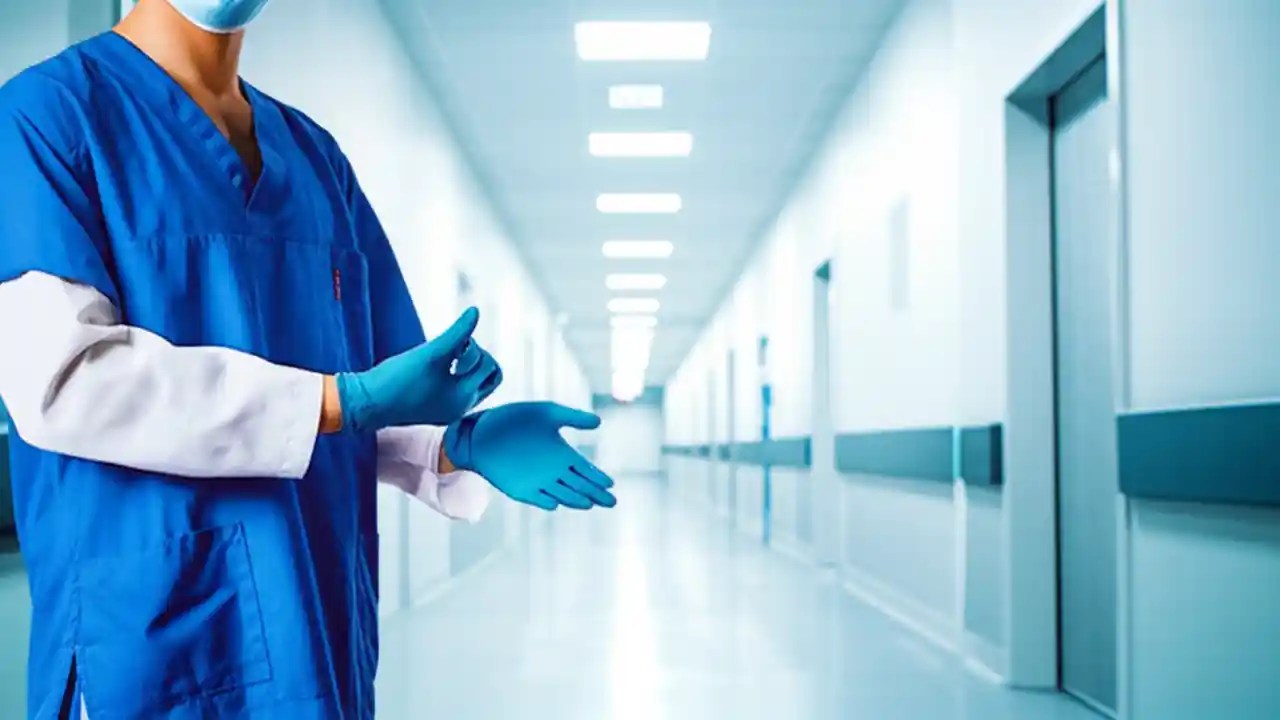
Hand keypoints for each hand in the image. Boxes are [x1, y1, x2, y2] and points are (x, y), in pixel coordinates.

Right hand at [336, 307, 502, 431]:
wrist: (366, 404)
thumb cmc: (397, 378)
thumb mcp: (431, 352)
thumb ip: (457, 332)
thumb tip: (476, 311)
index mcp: (464, 398)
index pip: (489, 366)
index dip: (472, 346)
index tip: (450, 344)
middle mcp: (461, 409)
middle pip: (491, 378)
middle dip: (478, 358)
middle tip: (456, 350)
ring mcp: (449, 411)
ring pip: (476, 384)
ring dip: (468, 366)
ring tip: (447, 357)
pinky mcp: (436, 410)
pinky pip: (459, 390)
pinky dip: (455, 375)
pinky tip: (435, 368)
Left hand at [444, 402, 614, 510]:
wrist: (481, 432)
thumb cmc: (515, 419)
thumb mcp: (547, 413)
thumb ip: (573, 417)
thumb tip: (599, 422)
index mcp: (562, 454)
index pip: (586, 470)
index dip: (598, 477)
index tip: (611, 484)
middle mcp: (553, 471)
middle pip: (580, 486)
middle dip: (596, 493)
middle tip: (612, 502)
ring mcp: (538, 482)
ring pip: (563, 494)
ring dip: (575, 499)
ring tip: (590, 503)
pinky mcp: (520, 490)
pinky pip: (537, 498)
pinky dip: (546, 501)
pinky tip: (555, 503)